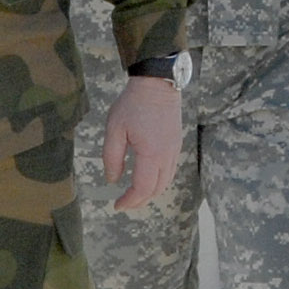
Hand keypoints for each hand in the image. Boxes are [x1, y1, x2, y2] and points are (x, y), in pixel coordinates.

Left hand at [103, 76, 180, 210]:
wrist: (157, 83)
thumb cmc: (133, 104)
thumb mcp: (114, 129)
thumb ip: (112, 157)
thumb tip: (113, 180)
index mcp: (151, 154)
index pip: (142, 188)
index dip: (130, 201)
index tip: (117, 205)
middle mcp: (167, 156)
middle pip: (157, 190)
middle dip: (140, 200)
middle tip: (124, 203)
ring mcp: (174, 150)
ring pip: (166, 182)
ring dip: (150, 192)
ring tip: (134, 193)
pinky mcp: (176, 144)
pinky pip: (170, 170)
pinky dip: (158, 181)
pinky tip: (146, 177)